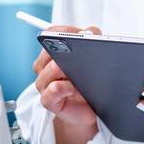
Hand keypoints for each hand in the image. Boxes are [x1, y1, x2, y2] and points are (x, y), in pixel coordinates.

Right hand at [33, 24, 101, 143]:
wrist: (91, 112)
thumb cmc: (92, 86)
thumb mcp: (96, 60)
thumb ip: (94, 41)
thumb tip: (90, 32)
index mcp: (56, 53)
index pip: (52, 33)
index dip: (65, 32)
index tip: (83, 34)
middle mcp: (47, 67)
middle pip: (48, 51)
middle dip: (65, 50)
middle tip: (81, 51)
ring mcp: (46, 84)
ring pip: (49, 69)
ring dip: (64, 69)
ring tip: (79, 72)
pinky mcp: (49, 100)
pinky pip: (51, 91)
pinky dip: (61, 87)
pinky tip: (72, 87)